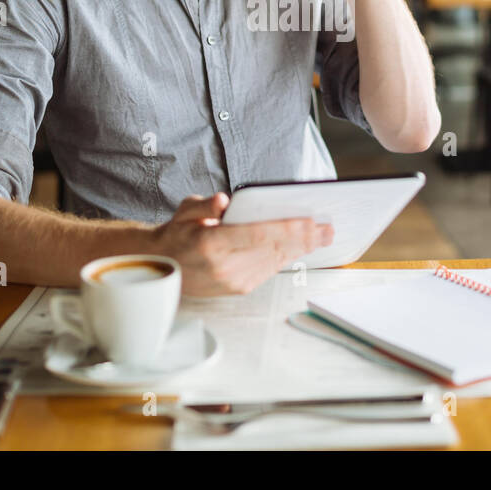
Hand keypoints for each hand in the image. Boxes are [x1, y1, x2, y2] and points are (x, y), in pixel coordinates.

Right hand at [151, 193, 333, 295]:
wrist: (162, 267)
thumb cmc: (177, 235)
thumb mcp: (184, 211)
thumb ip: (204, 205)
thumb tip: (223, 201)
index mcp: (210, 243)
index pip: (256, 234)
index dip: (286, 228)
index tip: (309, 222)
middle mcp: (224, 266)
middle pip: (273, 249)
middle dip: (303, 239)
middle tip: (328, 228)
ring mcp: (232, 281)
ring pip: (275, 261)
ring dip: (300, 249)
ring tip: (322, 237)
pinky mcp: (238, 288)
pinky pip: (268, 270)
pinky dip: (286, 257)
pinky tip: (300, 248)